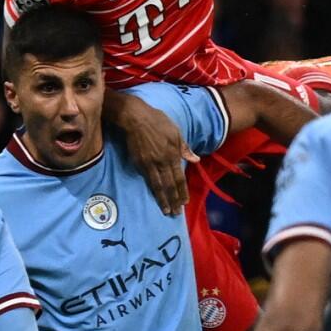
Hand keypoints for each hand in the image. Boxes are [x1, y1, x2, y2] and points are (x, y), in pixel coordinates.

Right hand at [114, 94, 192, 214]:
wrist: (135, 117)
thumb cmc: (158, 121)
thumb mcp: (176, 132)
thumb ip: (184, 148)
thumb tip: (195, 160)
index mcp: (172, 155)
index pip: (179, 178)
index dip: (182, 191)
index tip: (184, 203)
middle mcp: (161, 162)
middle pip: (168, 185)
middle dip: (173, 200)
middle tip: (175, 213)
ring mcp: (148, 163)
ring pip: (157, 185)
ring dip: (162, 199)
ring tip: (165, 210)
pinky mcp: (138, 162)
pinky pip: (146, 178)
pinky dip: (151, 188)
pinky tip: (154, 195)